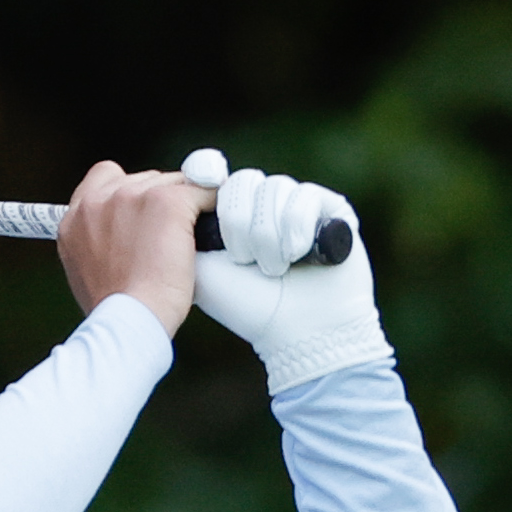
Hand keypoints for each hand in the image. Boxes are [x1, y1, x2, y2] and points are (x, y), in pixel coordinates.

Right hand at [57, 162, 215, 335]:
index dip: (130, 192)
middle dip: (158, 204)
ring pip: (174, 183)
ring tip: (179, 247)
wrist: (130, 319)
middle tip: (163, 242)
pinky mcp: (166, 200)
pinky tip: (206, 232)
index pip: (105, 177)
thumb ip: (100, 240)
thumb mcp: (88, 269)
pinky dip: (210, 206)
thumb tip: (127, 234)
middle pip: (145, 179)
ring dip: (183, 208)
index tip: (140, 213)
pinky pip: (202, 189)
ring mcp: (132, 196)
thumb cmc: (116, 308)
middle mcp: (98, 201)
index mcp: (74, 218)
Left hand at [185, 149, 392, 392]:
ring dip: (268, 235)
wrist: (296, 331)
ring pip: (274, 188)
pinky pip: (305, 196)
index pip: (217, 180)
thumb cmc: (245, 304)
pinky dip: (297, 228)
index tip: (208, 206)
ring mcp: (299, 203)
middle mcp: (266, 204)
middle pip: (243, 181)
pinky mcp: (332, 208)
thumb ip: (182, 226)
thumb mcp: (198, 265)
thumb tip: (178, 188)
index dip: (214, 191)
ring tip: (273, 269)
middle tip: (243, 261)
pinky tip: (298, 256)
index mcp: (233, 213)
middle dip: (239, 224)